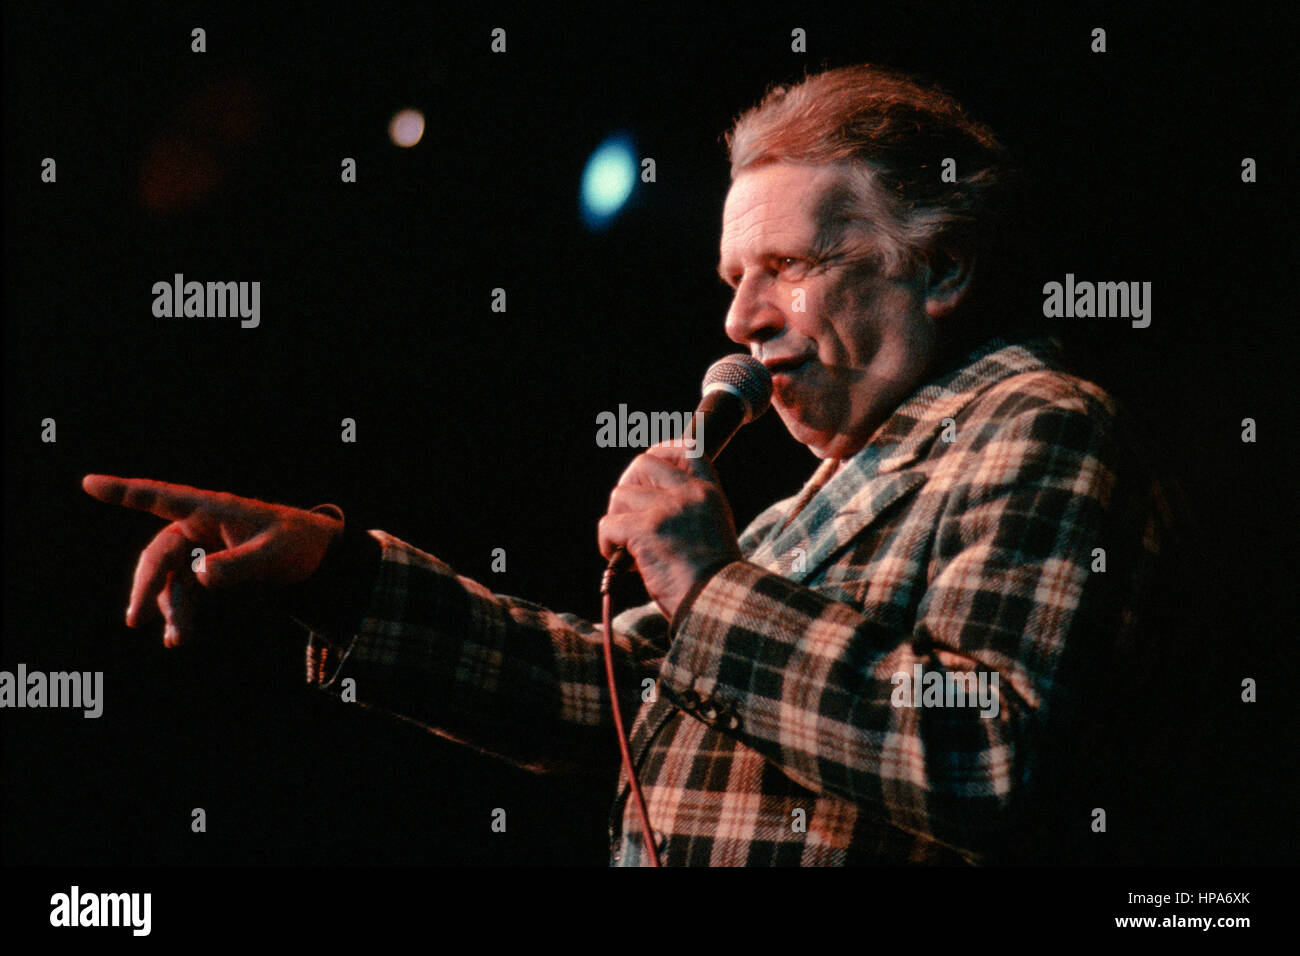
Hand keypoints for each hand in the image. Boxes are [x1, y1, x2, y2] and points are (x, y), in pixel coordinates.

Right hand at [82, 475, 342, 646]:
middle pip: (161, 553)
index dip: (124, 491)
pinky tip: (176, 638)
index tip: (89, 483)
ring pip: (169, 578)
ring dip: (167, 608)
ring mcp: (201, 549)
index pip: (162, 498)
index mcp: (212, 509)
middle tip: (136, 618)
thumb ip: (239, 564)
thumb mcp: (273, 553)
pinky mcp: (206, 570)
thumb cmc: (296, 543)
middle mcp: (199, 526)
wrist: (316, 557)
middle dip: (148, 585)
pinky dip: (179, 612)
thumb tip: (200, 575)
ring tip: (175, 640)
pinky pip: (183, 591)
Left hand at [597, 444, 741, 619]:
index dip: (660, 452)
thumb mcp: (711, 530)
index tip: (646, 474)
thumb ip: (687, 509)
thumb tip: (646, 500)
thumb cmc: (711, 580)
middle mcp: (689, 494)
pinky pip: (608, 524)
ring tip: (631, 549)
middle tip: (628, 519)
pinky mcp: (646, 529)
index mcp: (709, 493)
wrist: (716, 604)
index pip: (686, 449)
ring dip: (617, 522)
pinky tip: (624, 563)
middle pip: (642, 464)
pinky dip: (607, 544)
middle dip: (627, 489)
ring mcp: (667, 509)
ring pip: (620, 496)